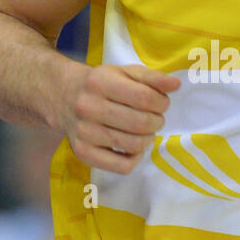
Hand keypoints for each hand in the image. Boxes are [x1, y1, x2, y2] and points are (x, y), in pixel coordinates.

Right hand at [62, 63, 180, 174]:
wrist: (63, 96)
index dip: (162, 103)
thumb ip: (152, 77)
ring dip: (148, 139)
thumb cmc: (101, 84)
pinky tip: (134, 148)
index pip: (144, 98)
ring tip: (144, 131)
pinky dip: (135, 159)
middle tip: (155, 118)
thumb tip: (175, 85)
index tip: (161, 104)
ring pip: (133, 145)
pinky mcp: (83, 153)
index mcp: (99, 82)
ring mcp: (84, 133)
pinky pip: (121, 166)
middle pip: (140, 123)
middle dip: (157, 122)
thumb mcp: (124, 72)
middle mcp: (88, 107)